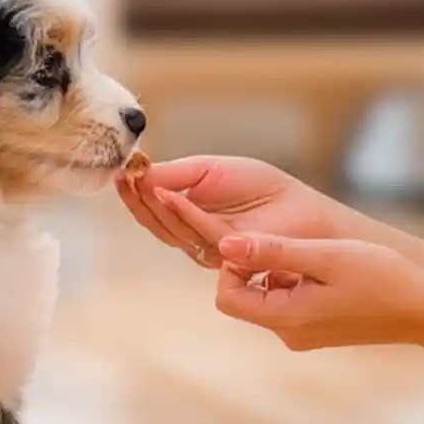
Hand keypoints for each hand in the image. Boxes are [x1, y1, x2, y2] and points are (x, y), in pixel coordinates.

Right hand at [115, 155, 330, 268]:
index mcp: (189, 215)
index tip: (121, 171)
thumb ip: (178, 173)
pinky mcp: (227, 253)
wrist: (302, 208)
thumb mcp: (212, 169)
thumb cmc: (263, 188)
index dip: (135, 192)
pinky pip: (197, 231)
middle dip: (137, 201)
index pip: (154, 208)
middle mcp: (193, 236)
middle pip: (156, 223)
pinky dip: (181, 212)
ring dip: (153, 205)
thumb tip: (142, 173)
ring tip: (140, 181)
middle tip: (123, 177)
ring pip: (172, 230)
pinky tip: (167, 194)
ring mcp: (208, 248)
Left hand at [212, 232, 423, 349]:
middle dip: (256, 266)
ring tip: (316, 255)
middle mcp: (288, 334)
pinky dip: (296, 282)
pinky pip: (288, 303)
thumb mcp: (323, 255)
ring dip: (278, 272)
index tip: (264, 243)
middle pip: (243, 297)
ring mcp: (303, 335)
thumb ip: (272, 250)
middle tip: (291, 245)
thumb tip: (224, 243)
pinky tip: (326, 269)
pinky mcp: (317, 330)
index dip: (234, 265)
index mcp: (285, 317)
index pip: (227, 296)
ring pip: (266, 297)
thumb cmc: (380, 277)